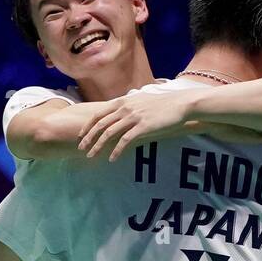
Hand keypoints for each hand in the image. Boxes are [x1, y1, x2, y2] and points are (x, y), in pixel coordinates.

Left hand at [77, 89, 196, 160]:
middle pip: (100, 124)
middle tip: (81, 149)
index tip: (80, 135)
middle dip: (88, 137)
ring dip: (98, 146)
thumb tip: (120, 117)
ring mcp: (133, 117)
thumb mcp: (141, 102)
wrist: (180, 104)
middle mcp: (125, 108)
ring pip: (109, 133)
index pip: (99, 113)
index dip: (87, 125)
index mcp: (123, 101)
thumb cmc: (162, 105)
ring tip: (92, 156)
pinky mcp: (142, 127)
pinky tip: (112, 159)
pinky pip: (125, 141)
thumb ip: (129, 108)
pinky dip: (116, 151)